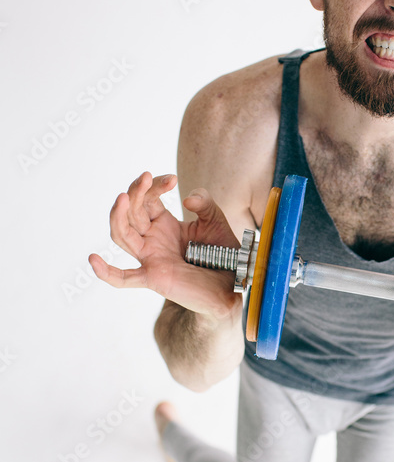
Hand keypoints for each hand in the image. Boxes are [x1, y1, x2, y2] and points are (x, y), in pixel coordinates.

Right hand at [88, 171, 241, 319]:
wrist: (232, 283)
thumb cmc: (221, 254)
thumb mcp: (215, 221)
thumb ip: (205, 204)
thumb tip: (187, 198)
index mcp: (163, 224)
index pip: (147, 199)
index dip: (154, 186)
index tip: (172, 179)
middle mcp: (151, 239)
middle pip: (131, 212)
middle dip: (136, 192)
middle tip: (147, 177)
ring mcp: (150, 258)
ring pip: (122, 235)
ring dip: (119, 216)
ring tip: (124, 197)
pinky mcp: (153, 278)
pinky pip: (124, 278)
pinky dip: (107, 272)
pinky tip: (94, 260)